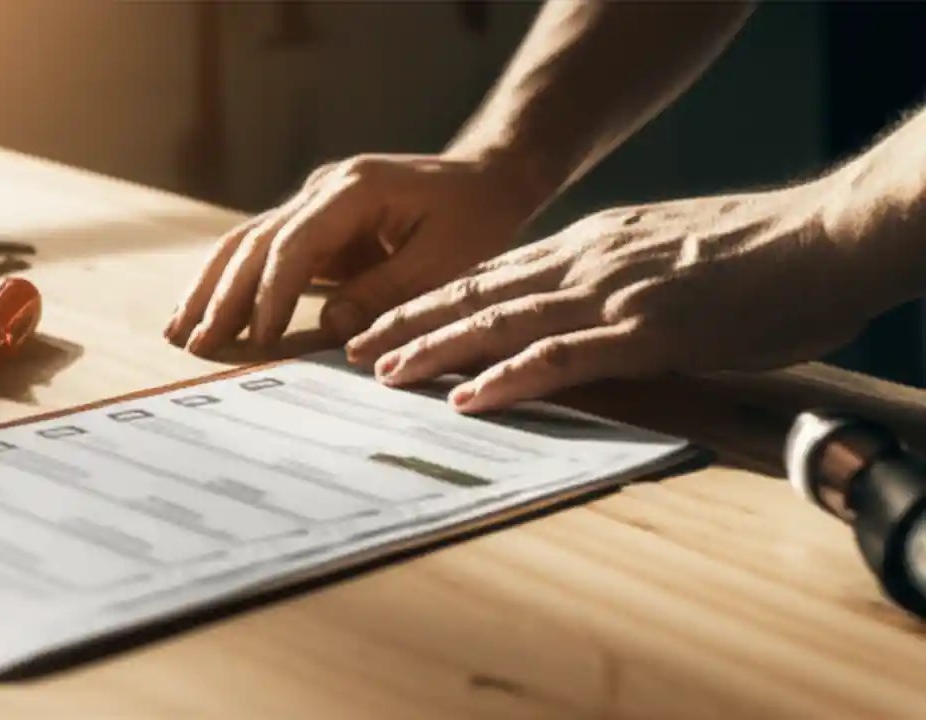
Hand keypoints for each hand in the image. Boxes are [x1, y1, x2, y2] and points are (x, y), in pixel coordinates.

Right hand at [164, 152, 541, 354]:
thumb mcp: (447, 260)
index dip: (272, 292)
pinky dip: (231, 284)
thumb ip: (389, 291)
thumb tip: (331, 325)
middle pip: (256, 241)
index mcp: (355, 188)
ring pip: (246, 243)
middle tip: (196, 344)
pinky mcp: (315, 226)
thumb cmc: (476, 217)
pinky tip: (203, 313)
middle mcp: (323, 189)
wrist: (488, 176)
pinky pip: (262, 254)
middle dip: (223, 295)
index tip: (256, 339)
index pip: (296, 242)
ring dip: (211, 287)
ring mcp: (313, 203)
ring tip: (177, 330)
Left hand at [346, 180, 893, 412]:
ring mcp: (611, 296)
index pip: (494, 273)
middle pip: (478, 292)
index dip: (436, 299)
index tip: (393, 320)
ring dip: (436, 349)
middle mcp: (586, 263)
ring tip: (385, 374)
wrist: (825, 237)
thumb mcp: (670, 252)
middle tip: (355, 348)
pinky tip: (468, 399)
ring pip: (501, 321)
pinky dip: (508, 379)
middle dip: (411, 321)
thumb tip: (588, 305)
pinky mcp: (646, 333)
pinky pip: (560, 357)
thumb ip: (619, 275)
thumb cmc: (758, 253)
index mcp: (592, 246)